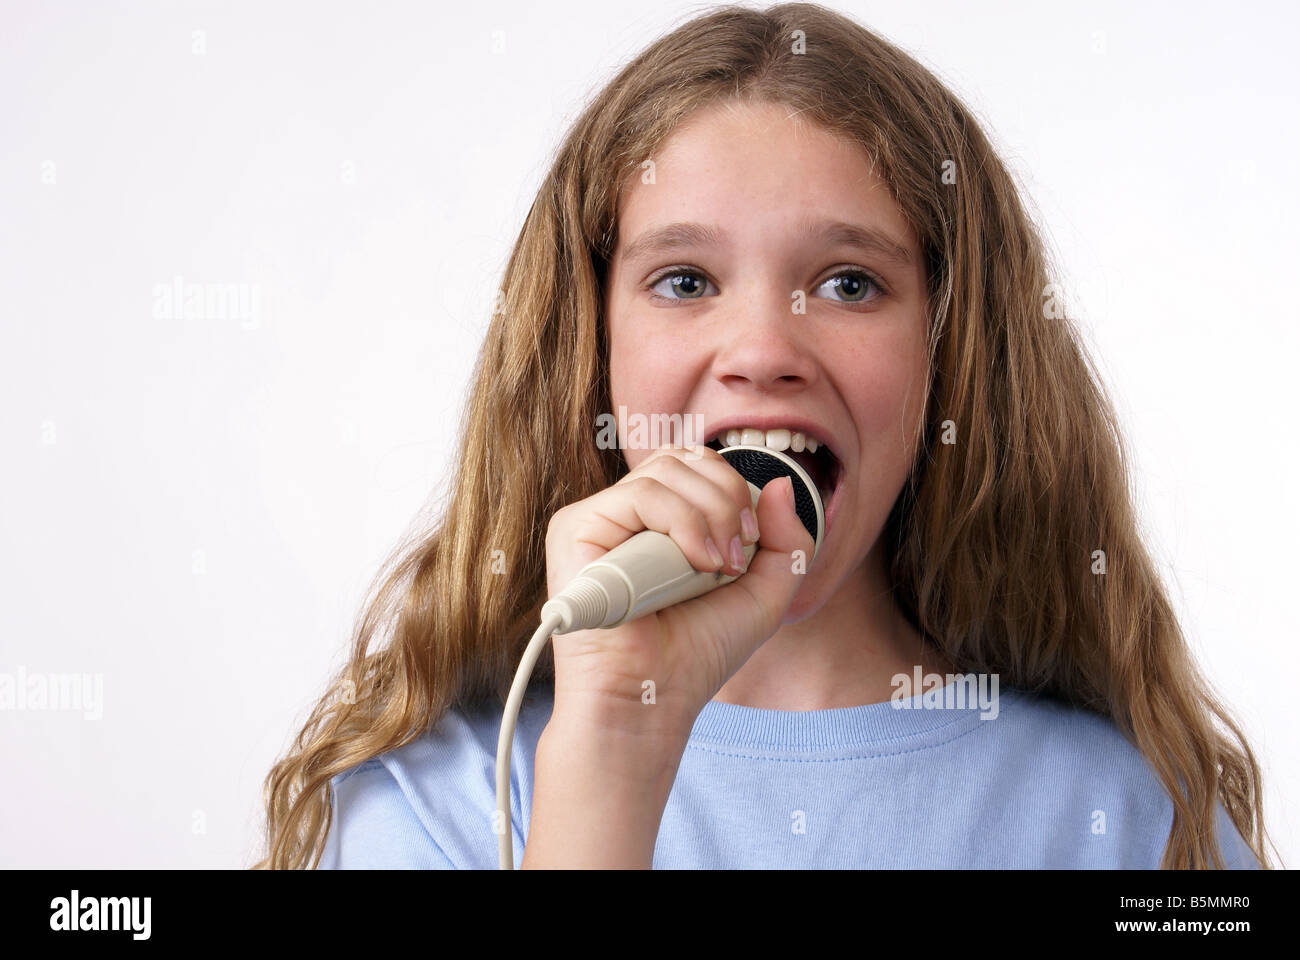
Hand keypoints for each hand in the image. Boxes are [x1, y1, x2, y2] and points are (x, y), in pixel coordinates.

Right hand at [543, 442, 813, 735]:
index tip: (753, 543)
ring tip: (719, 566)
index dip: (733, 489)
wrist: (651, 699)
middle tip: (739, 556)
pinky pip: (639, 494)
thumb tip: (782, 482)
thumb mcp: (763, 592)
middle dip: (728, 497)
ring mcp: (597, 518)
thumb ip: (785, 540)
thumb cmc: (695, 653)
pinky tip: (696, 562)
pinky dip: (682, 522)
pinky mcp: (575, 528)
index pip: (695, 465)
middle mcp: (624, 513)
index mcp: (658, 520)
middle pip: (683, 458)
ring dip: (710, 514)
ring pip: (665, 472)